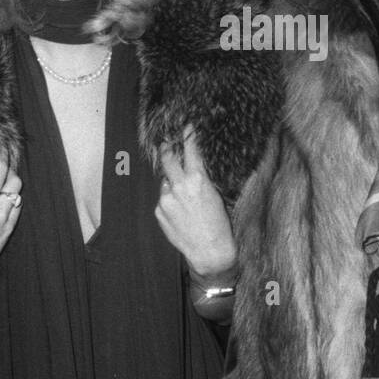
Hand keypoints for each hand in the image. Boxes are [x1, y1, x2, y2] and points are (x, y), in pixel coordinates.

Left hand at [155, 128, 236, 282]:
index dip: (188, 135)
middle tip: (166, 143)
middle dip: (166, 148)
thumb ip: (202, 179)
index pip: (190, 149)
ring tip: (184, 197)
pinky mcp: (159, 211)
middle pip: (167, 158)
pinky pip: (163, 199)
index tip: (186, 126)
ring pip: (165, 182)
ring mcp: (166, 200)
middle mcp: (179, 187)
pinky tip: (181, 212)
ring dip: (171, 183)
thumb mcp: (217, 195)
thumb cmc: (219, 224)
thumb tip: (193, 168)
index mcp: (198, 180)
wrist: (209, 252)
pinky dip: (170, 201)